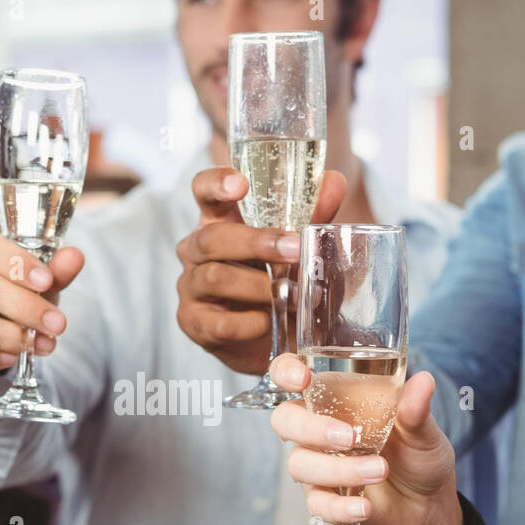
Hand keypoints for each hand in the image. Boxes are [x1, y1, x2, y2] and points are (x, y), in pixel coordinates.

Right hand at [0, 219, 84, 375]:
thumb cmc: (14, 287)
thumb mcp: (38, 276)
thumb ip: (55, 269)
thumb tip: (75, 258)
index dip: (13, 262)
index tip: (46, 281)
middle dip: (21, 305)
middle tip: (57, 323)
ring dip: (7, 336)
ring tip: (41, 344)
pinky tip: (12, 358)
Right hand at [174, 168, 346, 375]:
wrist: (270, 340)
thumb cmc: (277, 282)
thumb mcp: (297, 247)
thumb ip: (313, 215)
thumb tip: (333, 183)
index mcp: (218, 221)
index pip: (203, 191)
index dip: (216, 184)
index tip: (241, 185)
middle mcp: (196, 250)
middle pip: (211, 238)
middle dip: (256, 243)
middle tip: (294, 250)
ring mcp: (190, 286)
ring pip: (214, 278)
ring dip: (260, 287)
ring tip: (292, 297)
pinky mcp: (193, 322)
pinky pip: (218, 322)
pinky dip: (249, 323)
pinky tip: (269, 322)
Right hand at [269, 353, 464, 524]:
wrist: (427, 504)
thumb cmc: (417, 455)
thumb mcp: (423, 430)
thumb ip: (416, 409)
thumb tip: (423, 382)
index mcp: (335, 399)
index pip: (291, 376)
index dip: (285, 371)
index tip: (303, 378)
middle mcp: (318, 429)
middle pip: (284, 420)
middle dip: (310, 429)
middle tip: (349, 438)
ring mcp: (318, 464)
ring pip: (300, 464)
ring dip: (337, 470)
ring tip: (379, 471)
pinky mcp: (324, 498)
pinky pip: (316, 503)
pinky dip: (340, 507)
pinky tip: (364, 506)